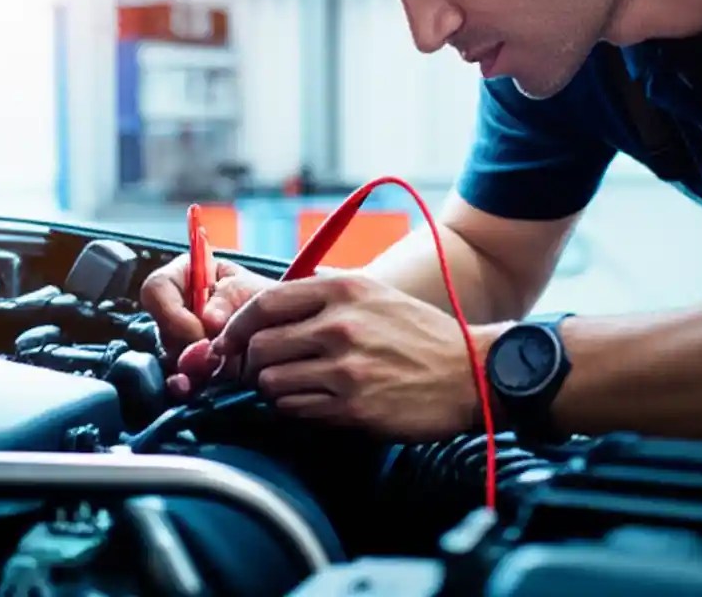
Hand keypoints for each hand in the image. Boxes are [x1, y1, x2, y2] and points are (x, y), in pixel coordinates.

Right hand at [138, 253, 274, 397]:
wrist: (283, 330)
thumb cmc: (267, 301)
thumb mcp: (252, 289)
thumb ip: (229, 298)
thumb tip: (208, 320)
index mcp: (185, 276)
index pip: (156, 289)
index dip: (173, 313)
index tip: (201, 330)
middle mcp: (175, 307)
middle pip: (161, 327)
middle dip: (186, 343)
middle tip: (215, 354)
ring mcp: (179, 339)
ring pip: (168, 355)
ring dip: (189, 367)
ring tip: (212, 371)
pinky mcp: (188, 366)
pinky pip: (175, 378)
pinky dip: (183, 385)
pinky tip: (189, 388)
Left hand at [209, 272, 491, 441]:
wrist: (471, 373)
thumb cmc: (418, 334)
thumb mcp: (373, 293)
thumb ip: (322, 293)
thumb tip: (267, 302)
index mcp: (341, 291)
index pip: (263, 305)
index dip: (236, 327)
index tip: (230, 341)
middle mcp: (340, 326)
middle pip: (259, 347)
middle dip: (250, 363)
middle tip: (258, 371)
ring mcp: (346, 369)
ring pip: (271, 383)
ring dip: (272, 389)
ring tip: (291, 387)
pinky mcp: (354, 407)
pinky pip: (296, 410)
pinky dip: (294, 409)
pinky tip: (313, 402)